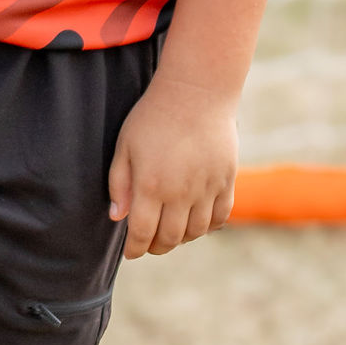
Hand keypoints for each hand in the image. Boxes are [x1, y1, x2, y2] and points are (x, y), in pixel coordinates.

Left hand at [107, 74, 237, 259]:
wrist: (196, 92)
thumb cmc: (153, 117)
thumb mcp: (125, 146)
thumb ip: (119, 184)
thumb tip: (118, 218)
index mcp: (151, 185)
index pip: (142, 234)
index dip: (135, 249)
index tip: (130, 252)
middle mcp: (181, 192)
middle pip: (170, 238)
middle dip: (156, 247)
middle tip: (149, 244)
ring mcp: (207, 188)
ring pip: (195, 232)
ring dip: (181, 239)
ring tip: (171, 233)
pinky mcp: (227, 180)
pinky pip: (220, 217)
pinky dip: (207, 226)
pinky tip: (195, 222)